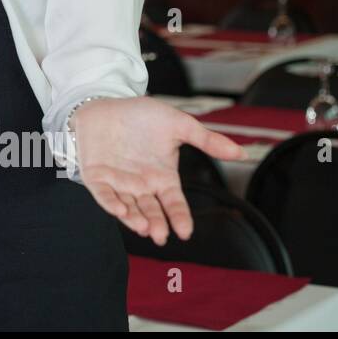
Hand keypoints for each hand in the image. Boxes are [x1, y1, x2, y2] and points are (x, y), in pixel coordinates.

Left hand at [73, 96, 246, 245]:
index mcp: (162, 177)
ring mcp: (118, 182)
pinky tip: (119, 209)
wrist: (107, 102)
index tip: (185, 231)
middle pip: (151, 211)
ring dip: (133, 218)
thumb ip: (207, 140)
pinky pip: (103, 194)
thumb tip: (241, 152)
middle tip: (160, 236)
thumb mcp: (178, 125)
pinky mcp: (96, 176)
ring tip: (143, 227)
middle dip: (156, 224)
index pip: (174, 203)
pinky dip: (109, 202)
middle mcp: (141, 185)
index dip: (179, 217)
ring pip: (127, 207)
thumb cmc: (142, 116)